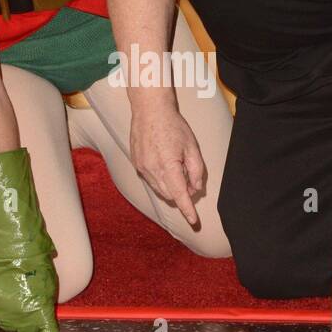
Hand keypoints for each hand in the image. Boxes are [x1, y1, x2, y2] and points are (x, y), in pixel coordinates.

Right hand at [0, 256, 63, 331]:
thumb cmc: (36, 266)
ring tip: (15, 296)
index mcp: (43, 312)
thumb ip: (44, 305)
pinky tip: (2, 298)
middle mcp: (25, 319)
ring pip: (11, 327)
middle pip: (28, 331)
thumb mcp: (49, 287)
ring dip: (13, 317)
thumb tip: (39, 313)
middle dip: (28, 321)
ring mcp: (7, 316)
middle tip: (27, 301)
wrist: (14, 253)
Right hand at [129, 100, 205, 226]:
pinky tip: (165, 162)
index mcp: (168, 166)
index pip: (180, 195)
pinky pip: (151, 180)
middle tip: (191, 178)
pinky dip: (161, 178)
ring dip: (171, 186)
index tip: (193, 221)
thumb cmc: (173, 126)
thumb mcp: (192, 147)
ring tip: (177, 166)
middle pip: (169, 195)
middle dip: (182, 193)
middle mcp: (152, 170)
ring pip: (159, 189)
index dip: (187, 210)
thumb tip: (196, 188)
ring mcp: (141, 168)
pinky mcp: (136, 164)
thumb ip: (196, 170)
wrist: (149, 110)